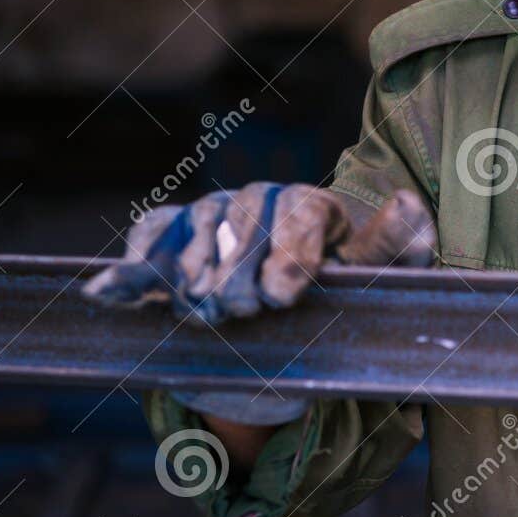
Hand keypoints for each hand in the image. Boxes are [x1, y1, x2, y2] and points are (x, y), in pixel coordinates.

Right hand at [84, 181, 435, 324]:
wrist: (287, 316)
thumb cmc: (337, 291)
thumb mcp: (377, 275)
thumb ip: (396, 245)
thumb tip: (411, 202)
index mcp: (313, 205)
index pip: (301, 212)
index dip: (290, 253)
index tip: (284, 294)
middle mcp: (259, 199)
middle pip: (244, 223)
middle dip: (242, 273)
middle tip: (245, 314)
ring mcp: (211, 212)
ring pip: (198, 233)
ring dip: (196, 277)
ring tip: (206, 317)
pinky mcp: (170, 231)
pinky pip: (150, 241)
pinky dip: (131, 268)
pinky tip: (106, 292)